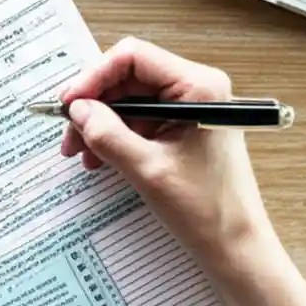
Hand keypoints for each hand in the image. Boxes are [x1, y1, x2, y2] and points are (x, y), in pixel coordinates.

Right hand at [60, 38, 276, 276]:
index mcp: (199, 87)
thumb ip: (108, 134)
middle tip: (70, 134)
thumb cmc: (207, 210)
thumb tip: (77, 109)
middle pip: (129, 77)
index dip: (94, 76)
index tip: (69, 103)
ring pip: (131, 100)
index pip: (133, 57)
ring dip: (102, 123)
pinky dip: (117, 135)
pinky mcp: (186, 126)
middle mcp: (198, 89)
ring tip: (82, 153)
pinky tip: (101, 157)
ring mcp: (192, 107)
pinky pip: (142, 119)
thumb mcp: (147, 170)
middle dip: (95, 104)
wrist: (236, 247)